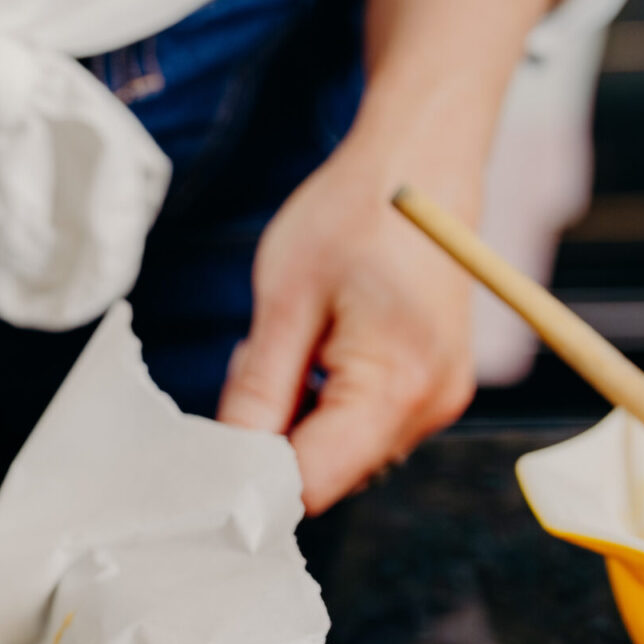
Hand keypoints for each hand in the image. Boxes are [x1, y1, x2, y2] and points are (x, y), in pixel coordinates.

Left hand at [218, 144, 476, 514]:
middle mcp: (430, 405)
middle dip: (271, 440)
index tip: (205, 459)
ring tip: (287, 344)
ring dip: (295, 420)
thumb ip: (258, 393)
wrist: (424, 159)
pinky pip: (362, 426)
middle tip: (250, 366)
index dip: (252, 484)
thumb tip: (228, 465)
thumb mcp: (285, 302)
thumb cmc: (354, 214)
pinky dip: (323, 405)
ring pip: (341, 452)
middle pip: (328, 473)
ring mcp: (438, 398)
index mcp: (399, 385)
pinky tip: (312, 351)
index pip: (313, 482)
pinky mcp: (432, 386)